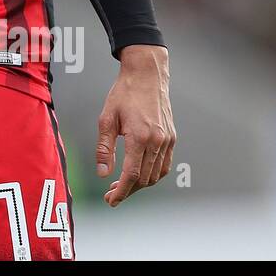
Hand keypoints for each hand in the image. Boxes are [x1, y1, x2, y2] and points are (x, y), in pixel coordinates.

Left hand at [96, 44, 175, 206]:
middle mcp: (157, 141)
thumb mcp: (106, 118)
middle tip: (111, 196)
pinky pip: (164, 164)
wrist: (147, 75)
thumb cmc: (123, 93)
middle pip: (144, 179)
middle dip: (128, 191)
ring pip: (156, 175)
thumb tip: (103, 174)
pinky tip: (139, 175)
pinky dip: (152, 175)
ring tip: (122, 187)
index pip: (131, 175)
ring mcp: (167, 140)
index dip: (121, 192)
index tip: (111, 201)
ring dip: (140, 185)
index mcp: (140, 137)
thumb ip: (105, 148)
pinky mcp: (171, 137)